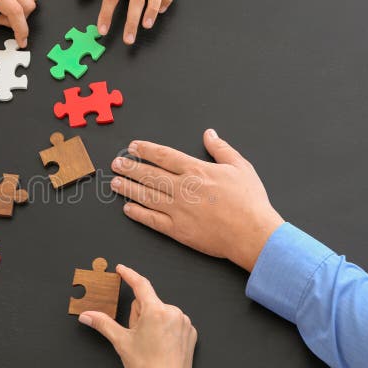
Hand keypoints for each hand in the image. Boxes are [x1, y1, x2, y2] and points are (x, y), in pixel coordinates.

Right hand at [79, 265, 211, 367]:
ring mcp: (184, 321)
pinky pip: (173, 322)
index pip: (140, 284)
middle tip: (137, 336)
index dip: (129, 275)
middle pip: (148, 303)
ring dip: (152, 322)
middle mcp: (172, 311)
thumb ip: (103, 323)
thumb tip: (86, 315)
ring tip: (150, 344)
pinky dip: (165, 329)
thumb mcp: (121, 342)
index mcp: (155, 310)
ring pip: (160, 312)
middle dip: (139, 314)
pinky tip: (162, 346)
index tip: (121, 269)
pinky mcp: (190, 332)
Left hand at [110, 129, 283, 271]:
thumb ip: (221, 149)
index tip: (133, 147)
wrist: (252, 234)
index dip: (145, 151)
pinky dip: (138, 214)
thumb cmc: (250, 202)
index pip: (163, 156)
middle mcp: (183, 188)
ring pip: (146, 196)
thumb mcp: (240, 166)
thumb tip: (209, 134)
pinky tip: (128, 209)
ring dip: (128, 189)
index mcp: (196, 171)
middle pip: (149, 175)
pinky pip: (152, 220)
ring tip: (115, 184)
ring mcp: (178, 210)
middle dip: (130, 168)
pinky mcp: (178, 230)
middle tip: (116, 164)